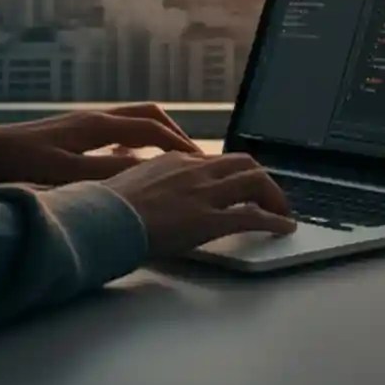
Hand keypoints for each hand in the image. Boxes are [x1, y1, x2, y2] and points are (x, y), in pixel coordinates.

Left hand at [0, 104, 201, 185]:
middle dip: (175, 133)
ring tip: (173, 159)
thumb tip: (148, 171)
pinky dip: (137, 142)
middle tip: (194, 156)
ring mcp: (85, 122)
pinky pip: (119, 130)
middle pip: (149, 116)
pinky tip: (134, 163)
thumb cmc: (19, 165)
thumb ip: (109, 172)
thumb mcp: (67, 174)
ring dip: (158, 136)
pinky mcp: (74, 132)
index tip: (200, 162)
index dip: (179, 145)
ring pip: (135, 121)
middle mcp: (96, 118)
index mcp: (98, 125)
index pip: (153, 130)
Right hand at [101, 152, 296, 255]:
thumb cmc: (103, 208)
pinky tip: (284, 227)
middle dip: (260, 179)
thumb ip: (132, 170)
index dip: (231, 174)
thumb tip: (121, 157)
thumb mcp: (120, 180)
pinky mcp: (210, 220)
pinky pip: (253, 216)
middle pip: (243, 164)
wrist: (100, 221)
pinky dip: (274, 221)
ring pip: (255, 182)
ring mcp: (204, 194)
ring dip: (273, 197)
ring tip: (281, 211)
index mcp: (173, 161)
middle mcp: (194, 170)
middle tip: (267, 196)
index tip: (237, 186)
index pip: (214, 161)